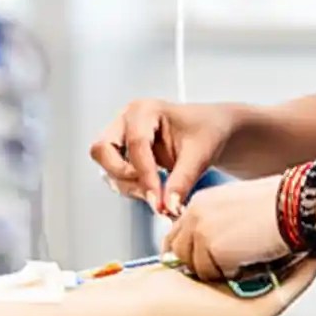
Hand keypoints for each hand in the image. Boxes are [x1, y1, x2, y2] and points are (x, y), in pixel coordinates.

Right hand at [90, 99, 235, 215]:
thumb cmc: (207, 131)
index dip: (145, 175)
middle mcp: (127, 120)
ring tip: (157, 196)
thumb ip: (182, 180)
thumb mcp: (200, 155)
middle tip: (150, 193)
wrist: (212, 131)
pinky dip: (130, 187)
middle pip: (103, 149)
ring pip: (106, 165)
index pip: (136, 143)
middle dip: (123, 176)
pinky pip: (114, 173)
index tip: (158, 199)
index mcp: (145, 110)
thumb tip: (167, 206)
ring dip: (127, 185)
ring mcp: (122, 136)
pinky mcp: (123, 153)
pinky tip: (152, 192)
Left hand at [163, 176, 290, 281]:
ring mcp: (201, 232)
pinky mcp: (213, 249)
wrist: (293, 205)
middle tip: (220, 267)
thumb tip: (211, 238)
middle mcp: (195, 214)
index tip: (197, 260)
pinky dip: (230, 275)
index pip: (176, 233)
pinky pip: (213, 275)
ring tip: (241, 262)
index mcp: (200, 202)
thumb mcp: (236, 204)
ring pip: (196, 268)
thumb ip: (216, 219)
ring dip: (216, 271)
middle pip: (179, 252)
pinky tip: (248, 263)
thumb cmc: (276, 204)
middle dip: (197, 263)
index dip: (187, 250)